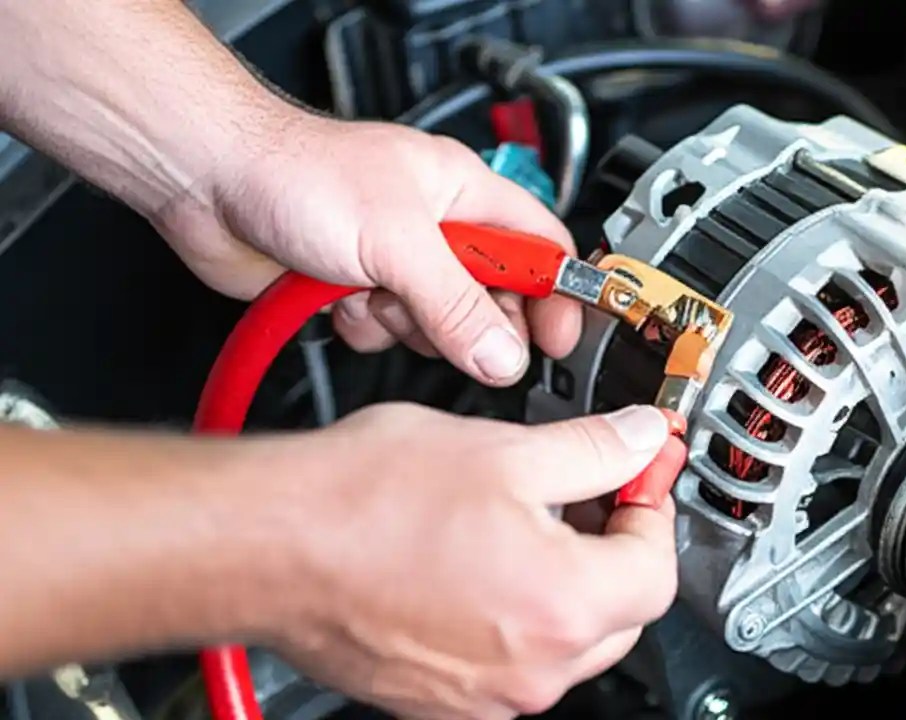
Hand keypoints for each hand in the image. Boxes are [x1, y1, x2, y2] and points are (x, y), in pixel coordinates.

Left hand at [153, 111, 580, 385]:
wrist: (207, 183)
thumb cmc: (296, 172)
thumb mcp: (396, 240)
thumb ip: (456, 303)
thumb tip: (503, 354)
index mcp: (463, 193)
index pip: (538, 248)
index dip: (557, 294)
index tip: (561, 339)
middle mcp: (433, 229)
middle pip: (492, 298)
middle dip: (474, 324)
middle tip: (461, 337)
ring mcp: (394, 263)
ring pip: (438, 325)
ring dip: (409, 326)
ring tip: (377, 297)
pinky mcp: (354, 291)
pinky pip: (388, 334)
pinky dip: (366, 330)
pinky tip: (341, 302)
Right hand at [275, 403, 680, 719]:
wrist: (265, 544)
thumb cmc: (363, 503)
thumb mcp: (506, 451)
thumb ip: (594, 450)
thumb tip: (637, 442)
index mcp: (562, 606)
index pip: (656, 568)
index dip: (652, 509)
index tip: (637, 475)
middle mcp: (530, 671)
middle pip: (618, 611)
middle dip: (612, 545)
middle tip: (587, 488)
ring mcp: (482, 697)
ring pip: (562, 639)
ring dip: (562, 580)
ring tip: (518, 517)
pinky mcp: (440, 701)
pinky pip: (507, 661)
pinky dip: (512, 612)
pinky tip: (476, 558)